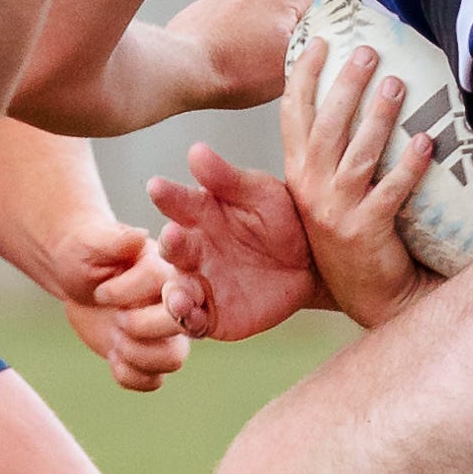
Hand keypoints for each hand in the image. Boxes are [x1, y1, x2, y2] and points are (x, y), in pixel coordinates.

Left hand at [42, 216, 190, 392]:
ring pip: (173, 359)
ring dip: (135, 355)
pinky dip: (129, 375)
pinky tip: (112, 356)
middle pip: (182, 327)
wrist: (78, 280)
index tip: (101, 293)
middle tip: (116, 319)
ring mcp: (167, 333)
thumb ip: (115, 240)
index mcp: (168, 271)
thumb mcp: (91, 242)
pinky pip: (154, 380)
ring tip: (113, 340)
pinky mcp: (152, 357)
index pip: (172, 288)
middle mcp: (176, 302)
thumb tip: (139, 237)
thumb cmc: (86, 253)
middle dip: (141, 328)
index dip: (133, 296)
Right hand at [146, 145, 325, 342]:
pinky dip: (188, 322)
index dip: (167, 195)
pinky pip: (195, 322)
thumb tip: (196, 150)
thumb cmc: (283, 220)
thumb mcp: (262, 194)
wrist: (315, 265)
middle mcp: (193, 249)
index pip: (178, 202)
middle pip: (174, 249)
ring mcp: (200, 284)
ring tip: (180, 295)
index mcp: (199, 214)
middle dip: (171, 244)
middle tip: (173, 237)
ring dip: (173, 293)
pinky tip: (192, 317)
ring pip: (176, 290)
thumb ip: (228, 178)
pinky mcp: (213, 316)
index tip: (157, 186)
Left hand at [162, 0, 321, 113]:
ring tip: (272, 47)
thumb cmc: (229, 72)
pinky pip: (240, 9)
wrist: (181, 70)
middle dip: (305, 18)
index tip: (337, 32)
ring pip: (266, 2)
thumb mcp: (290, 69)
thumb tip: (327, 48)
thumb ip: (314, 51)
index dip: (336, 16)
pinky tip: (245, 47)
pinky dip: (248, 24)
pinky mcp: (210, 5)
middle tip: (307, 43)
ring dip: (275, 19)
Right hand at [280, 30, 434, 326]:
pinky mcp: (366, 231)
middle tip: (368, 51)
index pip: (293, 115)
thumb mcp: (328, 188)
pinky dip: (410, 165)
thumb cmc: (352, 229)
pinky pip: (391, 191)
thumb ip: (334, 148)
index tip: (319, 42)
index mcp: (297, 173)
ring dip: (379, 116)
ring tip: (397, 83)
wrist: (368, 291)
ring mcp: (337, 211)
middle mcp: (311, 188)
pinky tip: (428, 141)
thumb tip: (360, 93)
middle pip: (327, 126)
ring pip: (359, 153)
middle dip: (346, 85)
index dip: (303, 77)